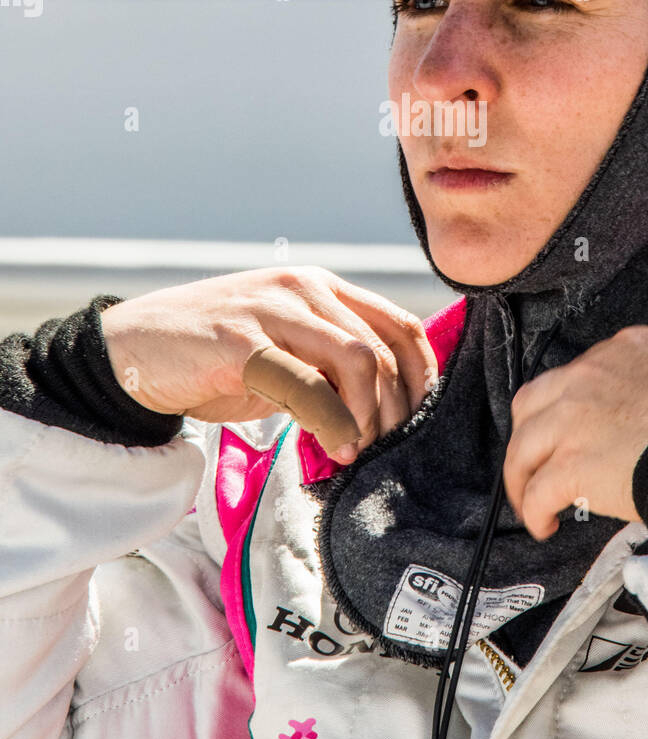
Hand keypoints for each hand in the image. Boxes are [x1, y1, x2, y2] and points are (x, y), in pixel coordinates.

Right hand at [100, 267, 437, 461]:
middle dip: (396, 410)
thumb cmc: (214, 357)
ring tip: (354, 450)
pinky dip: (332, 422)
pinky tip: (334, 449)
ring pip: (357, 360)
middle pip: (384, 349)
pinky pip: (307, 383)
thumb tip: (383, 415)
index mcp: (322, 288)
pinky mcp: (242, 342)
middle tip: (383, 450)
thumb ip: (329, 369)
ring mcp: (273, 311)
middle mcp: (304, 289)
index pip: (401, 326)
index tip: (418, 421)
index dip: (423, 378)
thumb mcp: (284, 353)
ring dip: (368, 416)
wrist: (133, 350)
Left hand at [503, 324, 647, 537]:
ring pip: (524, 447)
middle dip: (530, 435)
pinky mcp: (572, 465)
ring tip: (530, 501)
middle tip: (537, 462)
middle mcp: (588, 376)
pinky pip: (537, 491)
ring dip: (522, 476)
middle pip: (533, 404)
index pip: (579, 374)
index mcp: (624, 349)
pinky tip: (545, 525)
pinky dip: (535, 511)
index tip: (575, 431)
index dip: (571, 406)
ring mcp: (574, 420)